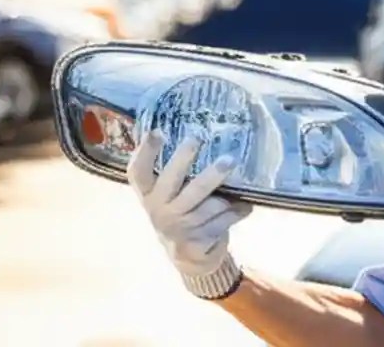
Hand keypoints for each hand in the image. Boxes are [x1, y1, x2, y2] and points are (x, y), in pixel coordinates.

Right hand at [128, 131, 251, 295]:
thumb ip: (169, 170)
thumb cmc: (177, 210)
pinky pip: (223, 220)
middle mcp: (159, 210)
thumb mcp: (165, 193)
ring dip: (223, 188)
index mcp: (148, 194)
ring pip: (207, 203)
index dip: (146, 153)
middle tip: (198, 138)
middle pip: (173, 181)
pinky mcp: (198, 242)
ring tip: (232, 163)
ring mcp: (179, 227)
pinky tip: (245, 204)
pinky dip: (237, 210)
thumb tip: (191, 127)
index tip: (157, 131)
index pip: (139, 172)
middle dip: (185, 159)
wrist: (185, 255)